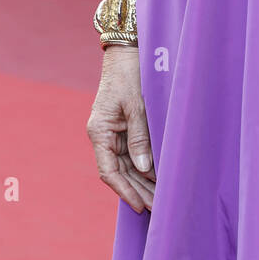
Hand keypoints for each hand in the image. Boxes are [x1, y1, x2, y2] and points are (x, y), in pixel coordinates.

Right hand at [86, 45, 155, 213]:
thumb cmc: (130, 74)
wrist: (128, 51)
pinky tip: (157, 179)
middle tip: (157, 208)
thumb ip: (140, 136)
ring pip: (126, 166)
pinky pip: (132, 153)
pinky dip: (144, 167)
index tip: (139, 206)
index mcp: (99, 131)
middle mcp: (104, 135)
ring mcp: (114, 133)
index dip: (124, 191)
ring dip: (142, 182)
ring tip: (159, 200)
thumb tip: (143, 168)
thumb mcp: (137, 105)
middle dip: (137, 191)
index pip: (109, 171)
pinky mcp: (124, 127)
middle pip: (119, 172)